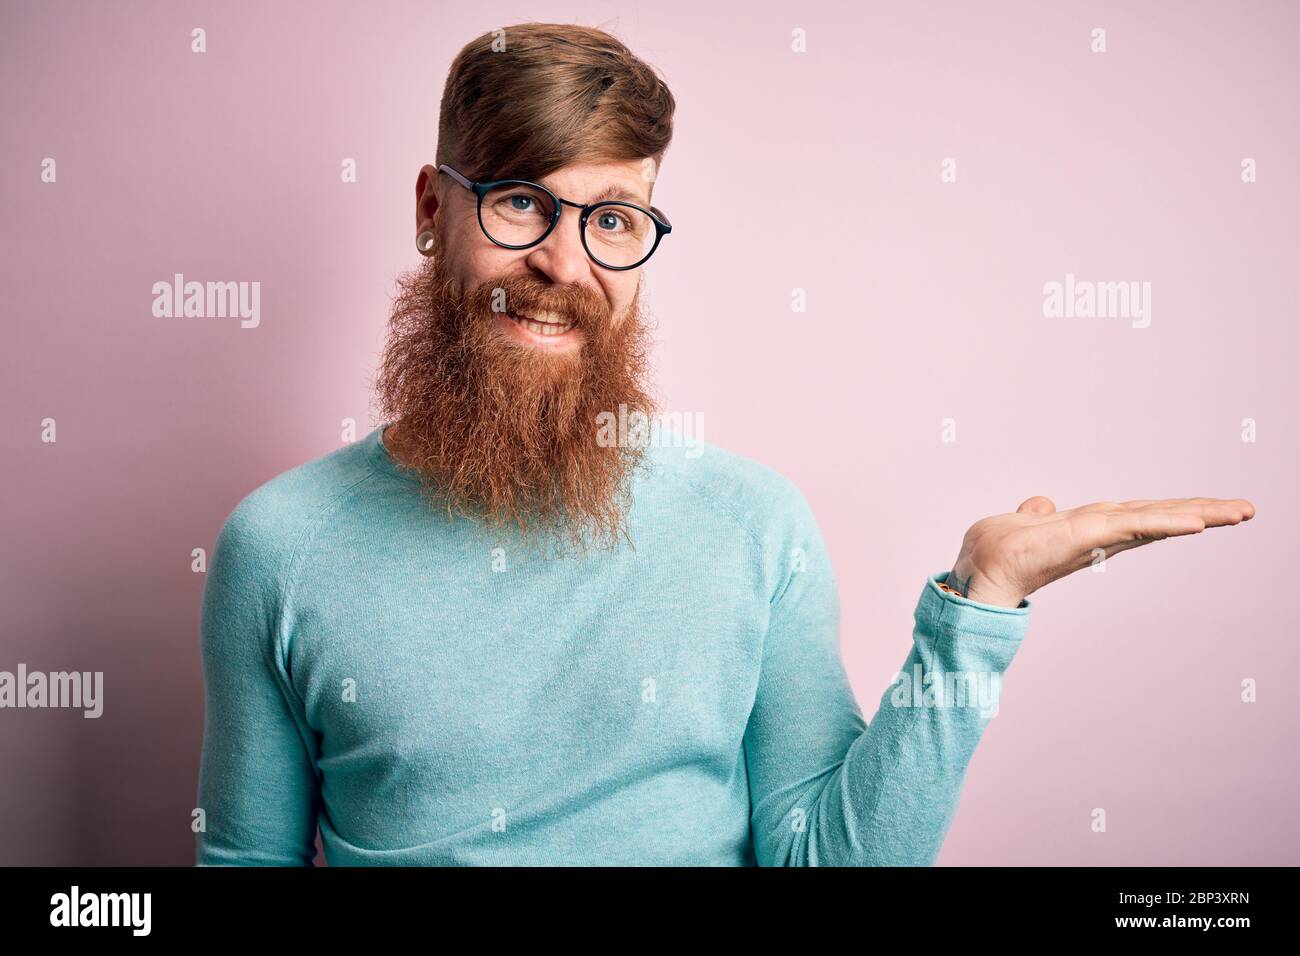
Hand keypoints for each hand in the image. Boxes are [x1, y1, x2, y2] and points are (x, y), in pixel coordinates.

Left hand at [948, 496, 1255, 607]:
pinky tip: (1196, 522)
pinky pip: (1133, 525)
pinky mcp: (1088, 538)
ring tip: (1239, 512)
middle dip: (1202, 511)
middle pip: (1158, 516)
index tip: (1210, 508)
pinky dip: (1165, 523)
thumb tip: (1041, 504)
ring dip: (1198, 514)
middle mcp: (1101, 533)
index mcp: (1089, 527)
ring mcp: (1097, 537)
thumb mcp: (1020, 523)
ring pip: (1154, 519)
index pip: (1138, 513)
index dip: (1173, 510)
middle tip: (1247, 509)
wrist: (979, 571)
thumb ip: (1036, 515)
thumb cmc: (998, 551)